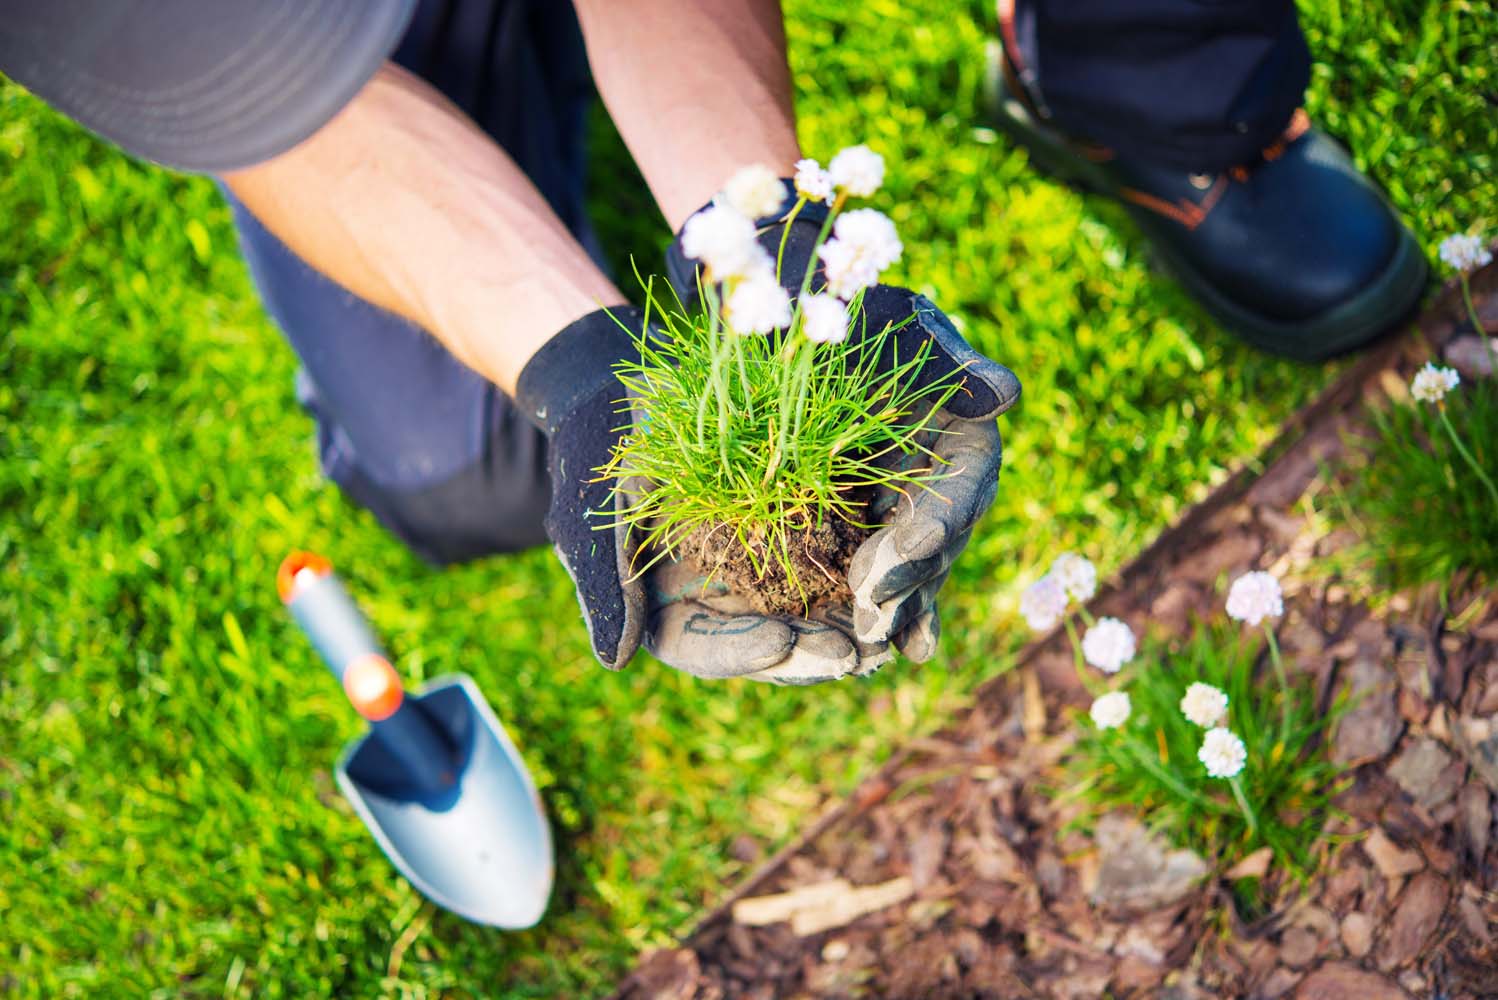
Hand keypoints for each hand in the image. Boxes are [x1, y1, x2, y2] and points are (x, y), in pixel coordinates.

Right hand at [513, 307, 926, 681]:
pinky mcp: (804, 533)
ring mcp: (764, 570)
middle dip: (810, 654)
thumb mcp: (607, 502)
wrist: (637, 383)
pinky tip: (902, 584)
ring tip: (884, 636)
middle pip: (768, 646)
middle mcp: (720, 597)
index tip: (780, 641)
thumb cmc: (612, 440)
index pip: (702, 648)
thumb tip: (615, 660)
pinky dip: (868, 579)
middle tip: (851, 654)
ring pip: (810, 616)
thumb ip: (611, 580)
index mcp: (665, 602)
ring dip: (848, 629)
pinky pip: (839, 567)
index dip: (741, 652)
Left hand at [843, 287, 1018, 653]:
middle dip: (909, 578)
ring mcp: (905, 508)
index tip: (917, 542)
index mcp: (963, 429)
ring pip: (910, 569)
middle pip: (939, 538)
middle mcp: (943, 478)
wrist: (796, 321)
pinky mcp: (865, 528)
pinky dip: (875, 610)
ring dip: (893, 608)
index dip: (944, 512)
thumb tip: (1006, 393)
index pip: (965, 480)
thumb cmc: (850, 306)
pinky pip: (875, 575)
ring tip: (868, 643)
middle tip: (874, 612)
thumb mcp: (895, 319)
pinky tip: (863, 651)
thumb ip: (947, 358)